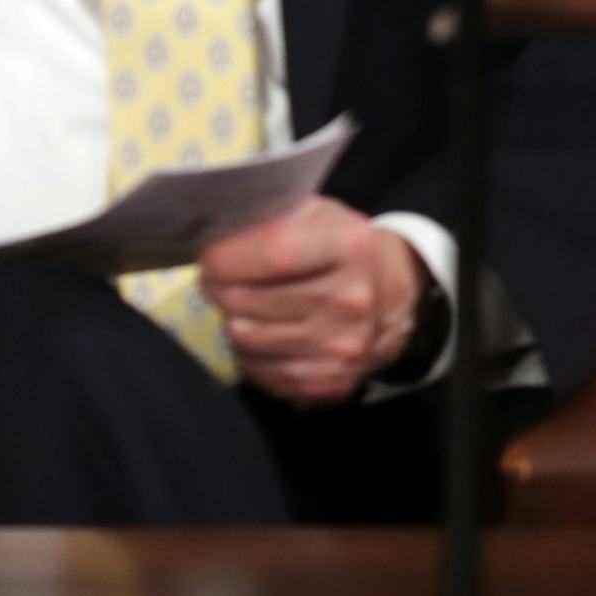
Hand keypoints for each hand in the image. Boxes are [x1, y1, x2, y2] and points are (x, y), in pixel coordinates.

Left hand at [196, 198, 421, 406]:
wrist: (388, 298)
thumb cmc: (335, 246)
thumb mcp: (314, 212)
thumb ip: (271, 214)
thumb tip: (212, 227)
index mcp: (348, 246)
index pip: (273, 252)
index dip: (227, 256)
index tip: (207, 255)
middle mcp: (351, 300)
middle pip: (248, 301)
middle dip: (217, 288)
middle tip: (215, 279)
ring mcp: (342, 347)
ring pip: (245, 339)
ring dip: (230, 320)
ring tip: (239, 304)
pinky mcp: (331, 382)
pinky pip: (260, 373)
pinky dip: (248, 353)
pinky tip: (259, 332)